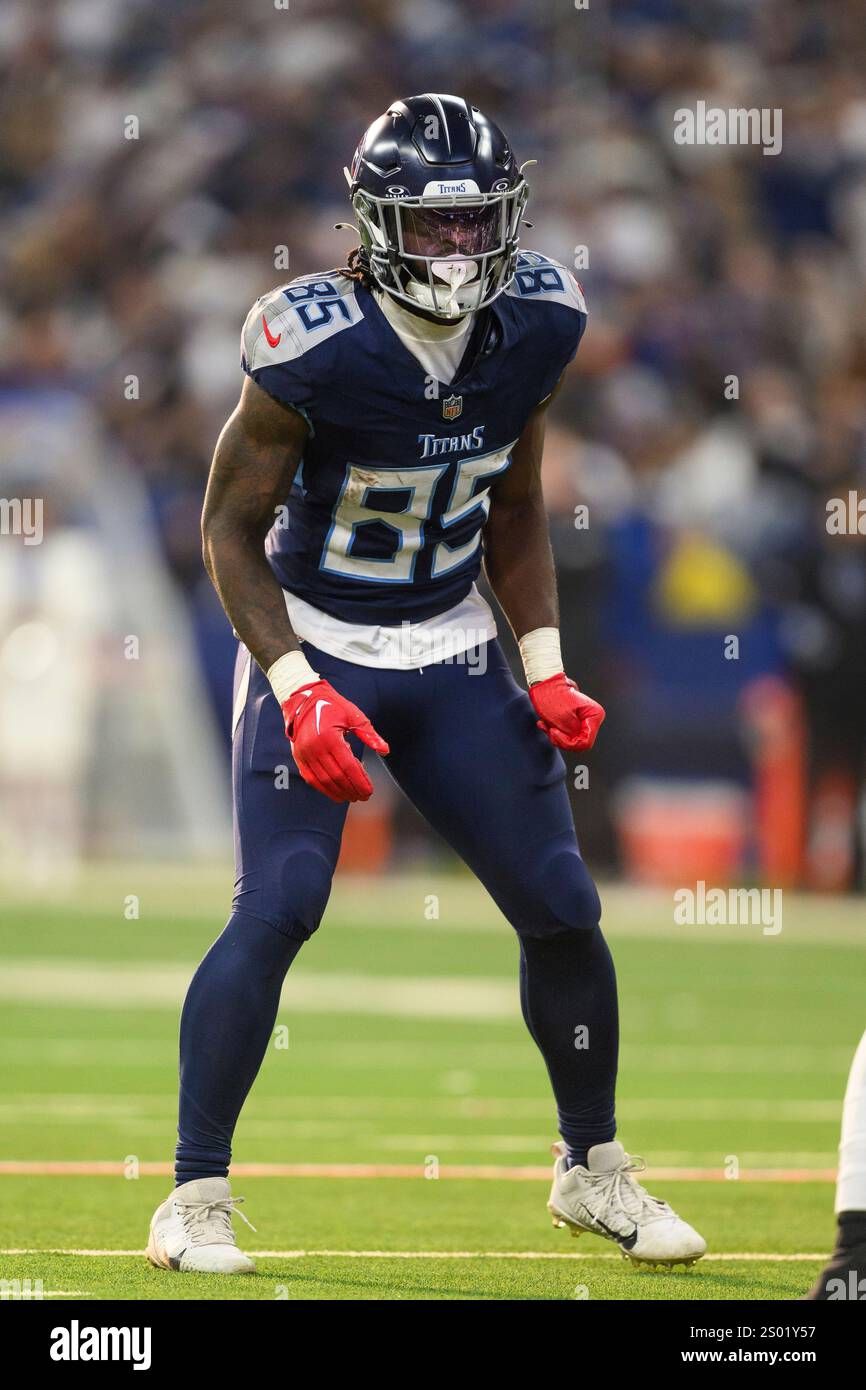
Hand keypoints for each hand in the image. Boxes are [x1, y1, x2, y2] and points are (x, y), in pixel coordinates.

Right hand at [280, 680, 388, 802]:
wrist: (303, 698)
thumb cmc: (331, 705)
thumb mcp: (354, 716)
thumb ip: (370, 734)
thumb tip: (385, 750)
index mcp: (330, 737)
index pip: (349, 767)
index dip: (360, 782)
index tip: (369, 791)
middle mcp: (315, 748)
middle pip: (337, 777)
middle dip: (352, 789)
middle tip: (363, 796)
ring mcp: (305, 754)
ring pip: (324, 781)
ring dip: (339, 792)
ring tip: (351, 797)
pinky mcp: (298, 757)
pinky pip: (311, 778)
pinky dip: (324, 789)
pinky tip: (335, 794)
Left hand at [530, 673, 604, 750]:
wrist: (543, 681)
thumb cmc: (553, 696)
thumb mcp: (563, 719)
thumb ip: (573, 734)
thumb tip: (576, 742)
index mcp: (594, 715)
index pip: (585, 742)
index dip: (569, 743)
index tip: (554, 733)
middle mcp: (592, 717)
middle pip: (578, 741)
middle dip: (561, 739)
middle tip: (548, 729)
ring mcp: (583, 718)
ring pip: (570, 738)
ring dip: (554, 734)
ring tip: (543, 723)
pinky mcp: (573, 718)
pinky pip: (565, 732)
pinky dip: (553, 730)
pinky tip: (543, 723)